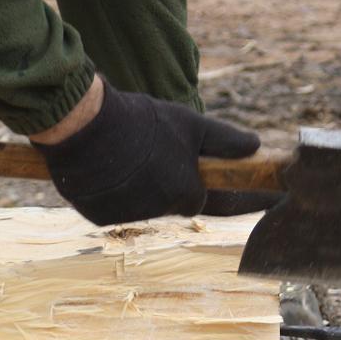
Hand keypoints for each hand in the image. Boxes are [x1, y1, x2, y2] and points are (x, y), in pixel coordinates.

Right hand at [31, 79, 263, 224]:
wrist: (85, 125)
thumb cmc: (143, 122)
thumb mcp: (190, 123)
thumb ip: (224, 140)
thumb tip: (255, 147)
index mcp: (184, 192)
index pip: (201, 200)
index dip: (196, 185)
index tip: (188, 172)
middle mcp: (158, 211)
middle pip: (169, 204)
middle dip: (164, 184)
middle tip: (151, 155)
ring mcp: (127, 216)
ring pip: (140, 207)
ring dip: (138, 189)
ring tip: (125, 156)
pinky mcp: (99, 217)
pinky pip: (112, 209)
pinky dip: (111, 194)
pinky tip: (104, 169)